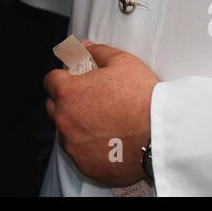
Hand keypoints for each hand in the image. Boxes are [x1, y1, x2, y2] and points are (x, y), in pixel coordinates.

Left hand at [44, 42, 157, 185]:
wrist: (160, 136)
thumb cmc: (142, 97)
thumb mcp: (123, 62)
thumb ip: (98, 52)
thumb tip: (85, 46)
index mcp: (68, 93)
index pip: (50, 80)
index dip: (64, 78)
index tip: (78, 80)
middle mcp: (64, 120)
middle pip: (53, 106)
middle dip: (66, 100)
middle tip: (91, 99)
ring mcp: (73, 145)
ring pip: (65, 131)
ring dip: (76, 124)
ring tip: (102, 121)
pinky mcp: (84, 165)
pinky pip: (78, 152)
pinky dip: (87, 146)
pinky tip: (107, 139)